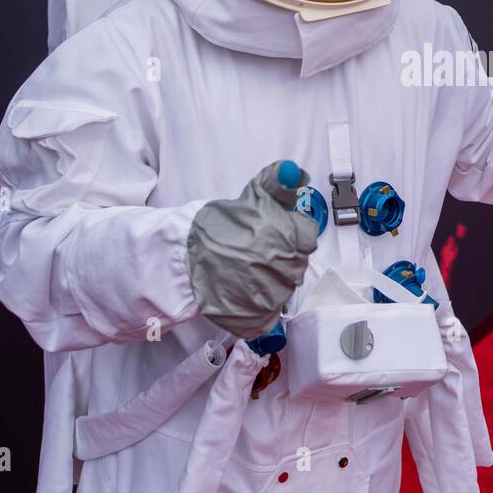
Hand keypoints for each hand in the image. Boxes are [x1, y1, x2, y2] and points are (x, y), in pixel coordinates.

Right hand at [186, 160, 319, 337]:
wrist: (184, 255)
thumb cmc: (220, 226)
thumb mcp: (253, 195)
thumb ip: (280, 183)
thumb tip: (298, 174)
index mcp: (285, 235)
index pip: (308, 237)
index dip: (292, 233)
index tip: (276, 233)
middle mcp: (280, 266)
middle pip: (298, 263)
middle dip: (282, 256)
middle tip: (257, 251)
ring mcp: (269, 295)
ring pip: (285, 289)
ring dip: (271, 280)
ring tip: (248, 270)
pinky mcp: (255, 318)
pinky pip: (270, 315)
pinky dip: (260, 308)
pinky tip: (246, 292)